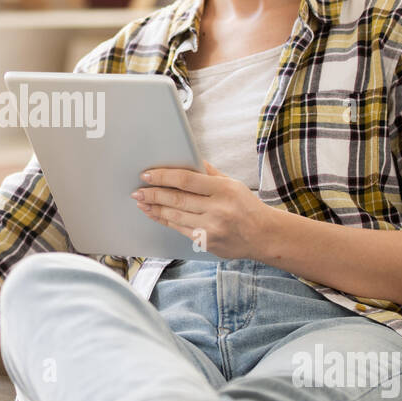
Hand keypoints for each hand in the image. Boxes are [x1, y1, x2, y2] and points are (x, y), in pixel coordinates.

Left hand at [131, 160, 282, 260]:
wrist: (263, 236)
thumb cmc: (246, 206)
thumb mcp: (232, 184)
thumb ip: (209, 173)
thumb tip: (187, 158)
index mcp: (224, 189)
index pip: (186, 180)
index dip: (163, 177)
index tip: (147, 175)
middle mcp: (217, 209)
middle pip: (177, 199)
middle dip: (153, 194)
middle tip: (138, 190)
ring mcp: (211, 228)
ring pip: (175, 216)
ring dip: (154, 208)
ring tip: (141, 201)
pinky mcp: (206, 242)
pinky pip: (179, 229)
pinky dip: (164, 220)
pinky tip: (155, 213)